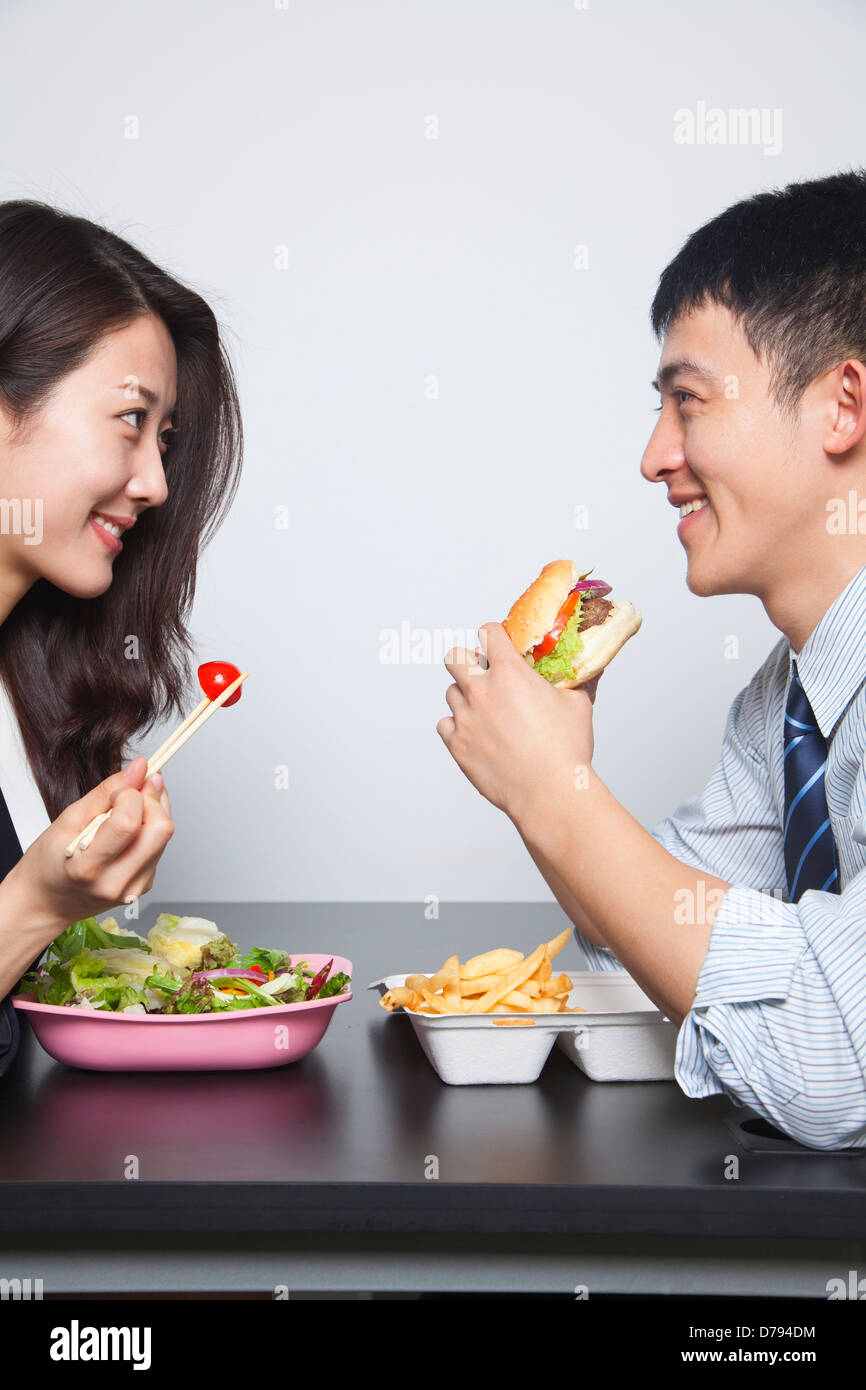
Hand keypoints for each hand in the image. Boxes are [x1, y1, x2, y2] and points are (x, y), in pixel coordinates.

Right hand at [7, 755, 173, 936]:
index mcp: (89, 867)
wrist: (47, 902)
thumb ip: (105, 792)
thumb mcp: (67, 820)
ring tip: (126, 809)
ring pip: (165, 835)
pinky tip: (128, 830)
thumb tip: (139, 768)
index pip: (128, 822)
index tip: (119, 788)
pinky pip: (160, 846)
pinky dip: (149, 829)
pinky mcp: (145, 885)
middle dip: (151, 799)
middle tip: (132, 791)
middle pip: (161, 829)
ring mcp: (134, 887)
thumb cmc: (49, 863)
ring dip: (153, 811)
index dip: (130, 794)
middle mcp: (116, 882)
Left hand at [436, 621, 601, 825]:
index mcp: (510, 673)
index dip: (494, 636)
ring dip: (466, 697)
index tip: (499, 645)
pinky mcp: (457, 744)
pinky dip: (457, 726)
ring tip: (487, 712)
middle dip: (468, 661)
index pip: (487, 633)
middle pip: (455, 657)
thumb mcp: (578, 705)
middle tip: (484, 675)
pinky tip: (476, 733)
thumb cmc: (567, 750)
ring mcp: (466, 718)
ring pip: (451, 692)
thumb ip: (579, 681)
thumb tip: (592, 667)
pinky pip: (444, 724)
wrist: (550, 793)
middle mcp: (482, 691)